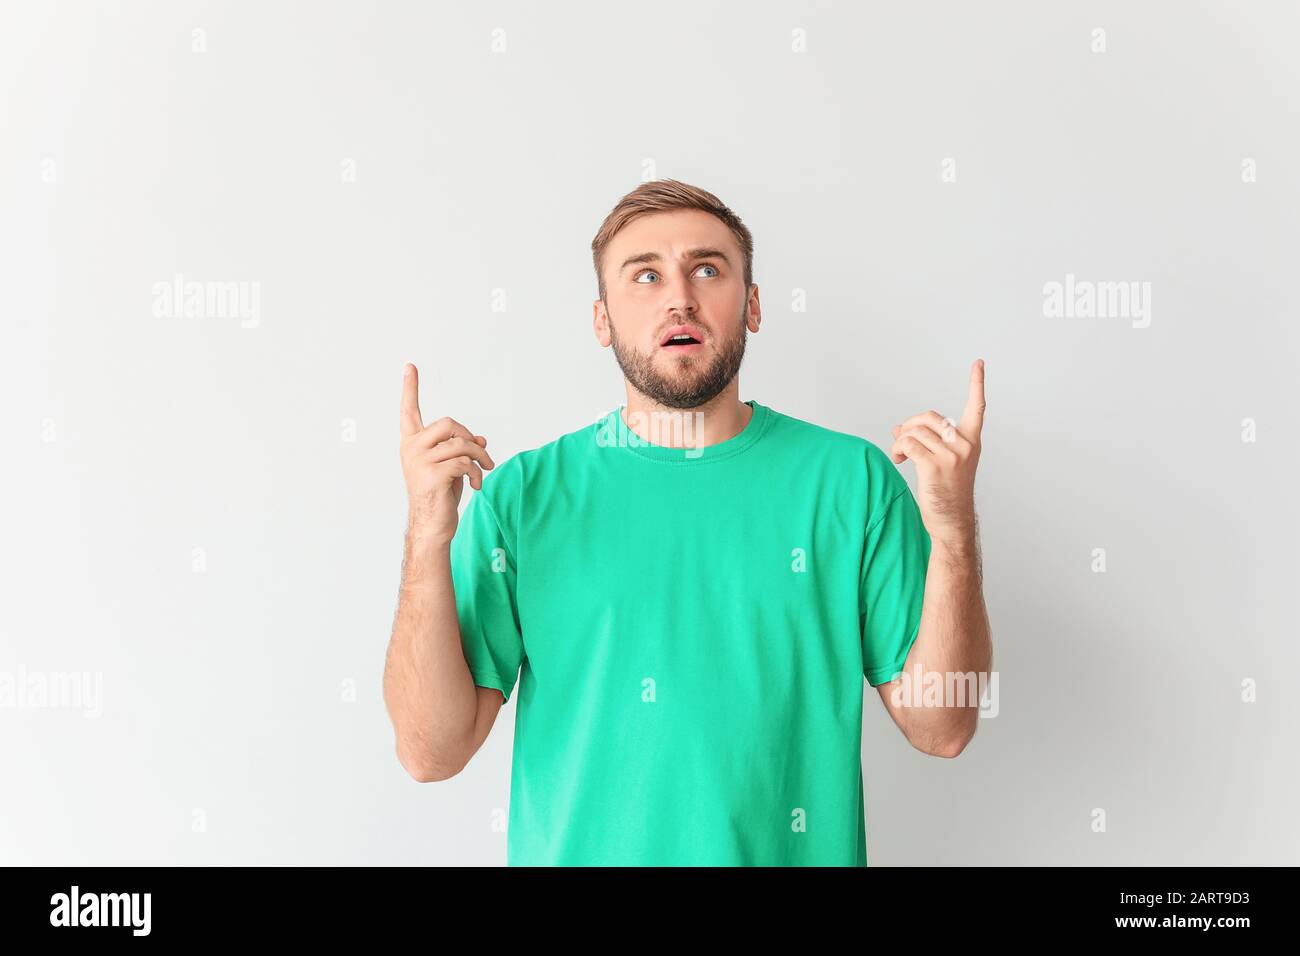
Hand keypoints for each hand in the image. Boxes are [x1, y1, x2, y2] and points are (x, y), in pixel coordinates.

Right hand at [400, 363, 493, 545]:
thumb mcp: (452, 467)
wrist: (432, 526)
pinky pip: (465, 462)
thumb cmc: (441, 496)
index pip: (409, 411)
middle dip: (470, 438)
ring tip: (486, 471)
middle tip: (483, 455)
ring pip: (461, 444)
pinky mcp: (432, 474)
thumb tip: (481, 440)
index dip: (410, 388)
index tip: (410, 366)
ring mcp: (419, 461)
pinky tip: (476, 486)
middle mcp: (411, 448)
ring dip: (481, 457)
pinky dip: (477, 473)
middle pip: (449, 423)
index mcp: (411, 443)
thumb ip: (461, 450)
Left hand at [889, 359, 985, 552]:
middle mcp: (964, 445)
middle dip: (910, 425)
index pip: (977, 407)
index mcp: (971, 441)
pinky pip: (909, 444)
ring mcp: (951, 456)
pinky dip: (899, 449)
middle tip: (902, 439)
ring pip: (915, 431)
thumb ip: (927, 441)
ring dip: (900, 440)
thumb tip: (898, 427)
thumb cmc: (946, 492)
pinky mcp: (935, 466)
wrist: (951, 523)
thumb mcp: (942, 461)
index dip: (977, 384)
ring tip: (900, 454)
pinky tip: (899, 460)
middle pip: (929, 417)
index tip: (978, 363)